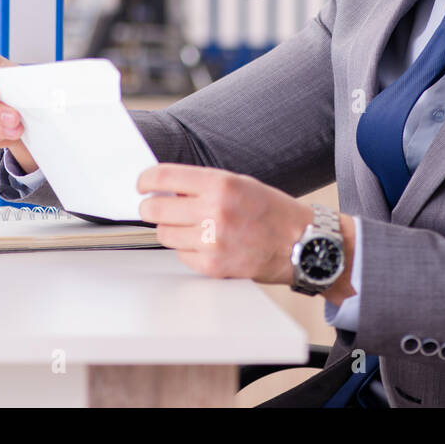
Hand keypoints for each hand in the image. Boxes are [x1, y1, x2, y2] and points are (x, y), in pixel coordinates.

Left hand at [136, 164, 316, 284]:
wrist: (302, 244)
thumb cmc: (273, 212)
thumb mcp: (240, 183)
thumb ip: (202, 184)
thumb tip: (166, 187)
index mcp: (220, 184)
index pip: (163, 177)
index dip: (146, 180)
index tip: (142, 184)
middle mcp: (214, 211)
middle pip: (154, 209)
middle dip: (151, 208)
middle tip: (157, 207)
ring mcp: (212, 241)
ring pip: (164, 234)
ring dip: (171, 230)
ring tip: (191, 226)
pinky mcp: (213, 266)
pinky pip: (181, 255)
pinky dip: (188, 250)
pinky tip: (207, 243)